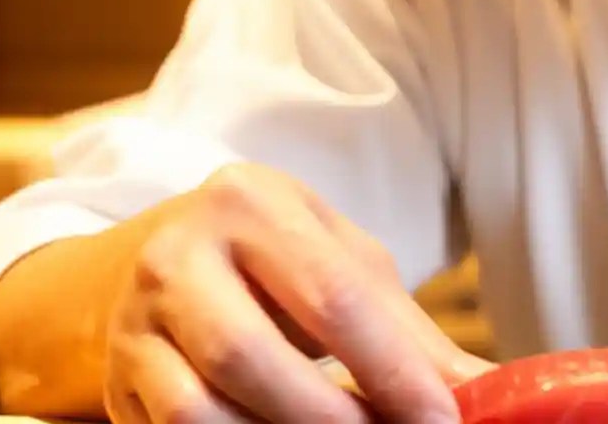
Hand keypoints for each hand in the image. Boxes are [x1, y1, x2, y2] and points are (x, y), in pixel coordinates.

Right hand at [103, 162, 491, 423]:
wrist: (152, 259)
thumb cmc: (271, 261)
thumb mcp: (340, 263)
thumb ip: (408, 331)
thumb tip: (489, 393)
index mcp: (251, 204)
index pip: (330, 295)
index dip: (392, 369)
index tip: (441, 418)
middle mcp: (180, 254)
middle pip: (248, 356)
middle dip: (332, 418)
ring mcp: (138, 320)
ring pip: (196, 409)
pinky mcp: (118, 380)